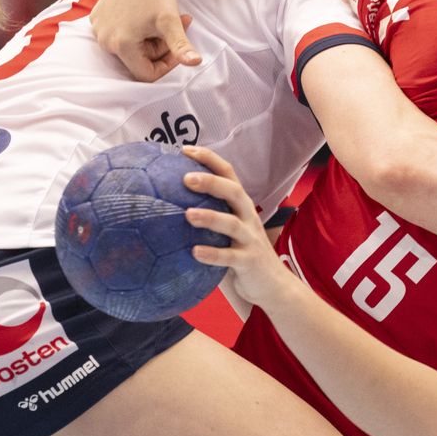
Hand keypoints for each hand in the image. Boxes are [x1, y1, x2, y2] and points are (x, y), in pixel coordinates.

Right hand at [89, 0, 200, 80]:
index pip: (146, 74)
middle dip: (158, 48)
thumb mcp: (170, 21)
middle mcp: (104, 40)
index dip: (166, 64)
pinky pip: (118, 34)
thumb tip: (196, 63)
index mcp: (120, 45)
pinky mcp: (96, 18)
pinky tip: (143, 14)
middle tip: (174, 26)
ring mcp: (98, 28)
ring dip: (148, 39)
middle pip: (137, 60)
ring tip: (161, 20)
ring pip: (129, 48)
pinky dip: (134, 29)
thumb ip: (180, 46)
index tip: (177, 46)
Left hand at [179, 146, 298, 307]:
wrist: (273, 285)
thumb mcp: (225, 234)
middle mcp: (248, 217)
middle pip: (234, 191)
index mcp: (241, 206)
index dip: (209, 159)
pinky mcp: (250, 261)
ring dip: (210, 217)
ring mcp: (250, 239)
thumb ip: (204, 221)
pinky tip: (194, 252)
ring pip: (232, 223)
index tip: (184, 149)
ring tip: (188, 214)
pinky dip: (212, 254)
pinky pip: (230, 257)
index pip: (228, 174)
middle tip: (186, 178)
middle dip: (211, 182)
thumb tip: (163, 210)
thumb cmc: (240, 257)